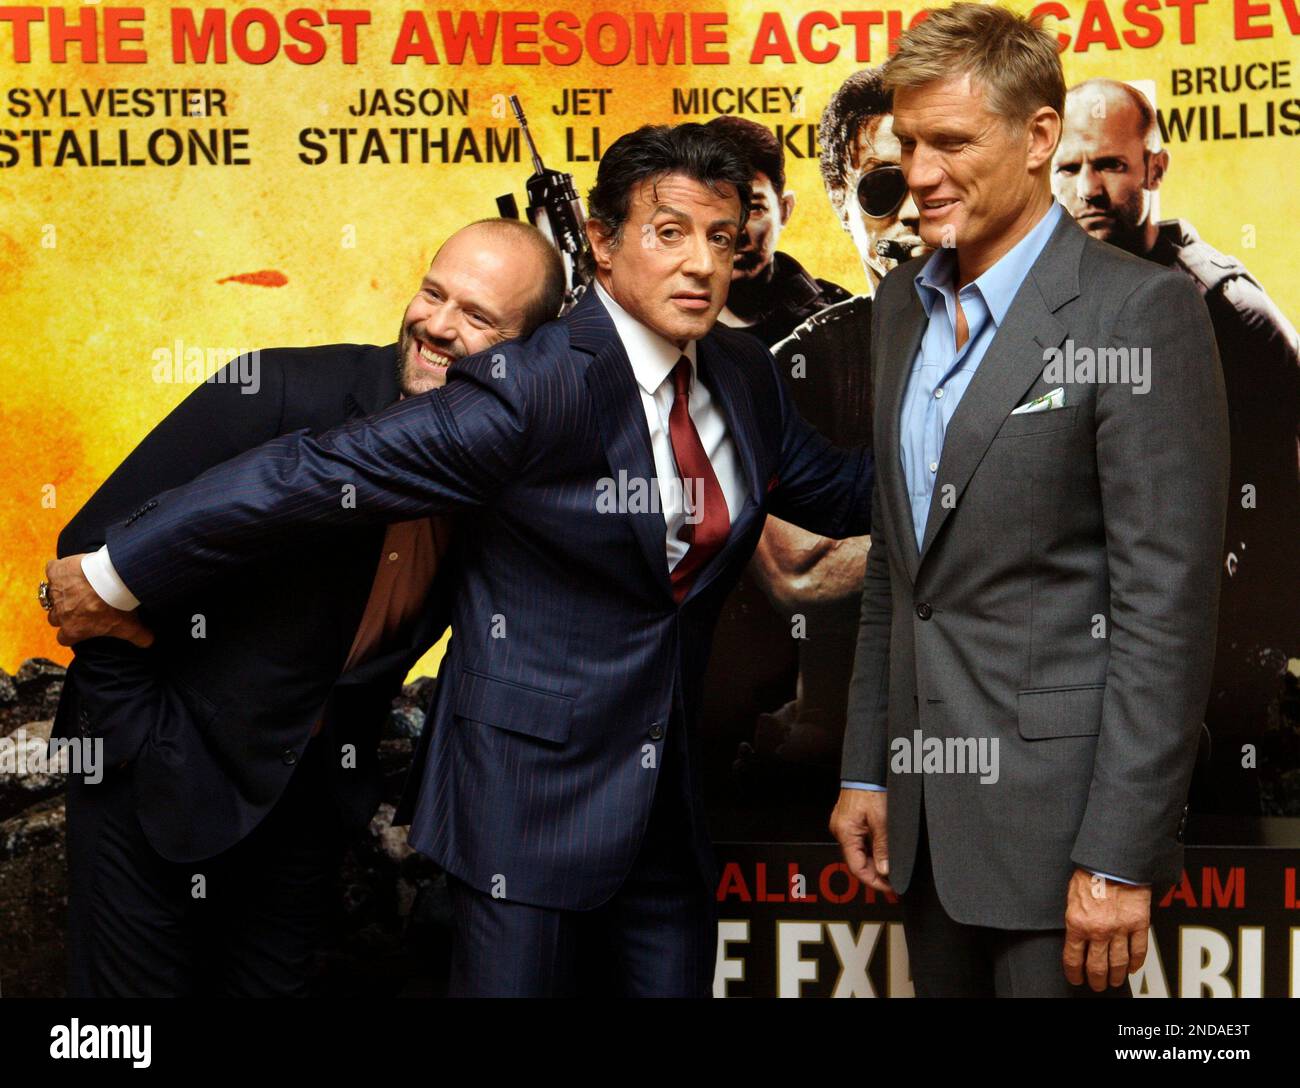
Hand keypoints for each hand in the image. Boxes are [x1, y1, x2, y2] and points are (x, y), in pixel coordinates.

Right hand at [44, 555, 153, 647]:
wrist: (109, 579)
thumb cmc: (117, 605)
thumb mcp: (129, 626)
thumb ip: (139, 637)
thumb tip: (149, 643)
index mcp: (73, 629)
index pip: (64, 639)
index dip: (73, 633)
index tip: (83, 625)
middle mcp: (59, 613)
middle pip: (55, 618)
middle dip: (66, 613)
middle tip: (82, 604)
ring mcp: (55, 591)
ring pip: (50, 596)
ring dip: (61, 592)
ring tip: (77, 586)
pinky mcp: (56, 572)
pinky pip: (52, 569)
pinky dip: (60, 568)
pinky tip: (73, 566)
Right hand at [829, 787, 891, 892]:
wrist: (866, 770)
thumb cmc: (871, 788)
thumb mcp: (882, 820)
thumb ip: (882, 847)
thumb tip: (885, 870)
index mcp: (845, 832)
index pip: (857, 868)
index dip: (874, 881)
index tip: (890, 888)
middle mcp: (840, 831)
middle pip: (857, 861)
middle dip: (876, 872)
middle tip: (894, 880)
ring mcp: (843, 826)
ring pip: (859, 852)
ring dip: (875, 861)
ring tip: (892, 867)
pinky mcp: (848, 821)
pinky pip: (859, 841)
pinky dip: (871, 849)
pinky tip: (884, 851)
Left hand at [1062, 868, 1150, 990]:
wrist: (1114, 860)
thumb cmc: (1090, 872)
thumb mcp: (1071, 896)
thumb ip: (1074, 919)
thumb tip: (1075, 937)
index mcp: (1077, 922)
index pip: (1073, 958)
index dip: (1074, 973)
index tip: (1076, 979)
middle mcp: (1098, 930)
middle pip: (1097, 966)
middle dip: (1095, 980)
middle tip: (1096, 985)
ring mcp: (1120, 929)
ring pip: (1118, 963)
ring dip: (1115, 976)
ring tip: (1113, 981)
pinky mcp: (1138, 924)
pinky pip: (1138, 951)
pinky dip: (1135, 964)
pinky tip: (1132, 969)